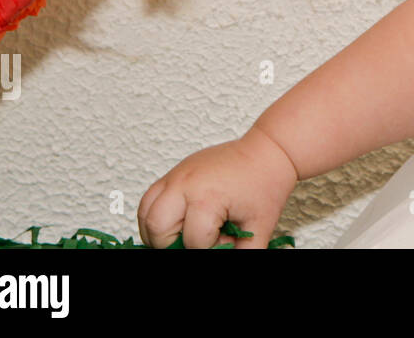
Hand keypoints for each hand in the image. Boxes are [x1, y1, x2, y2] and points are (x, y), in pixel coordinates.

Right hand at [138, 128, 298, 248]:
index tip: (223, 240)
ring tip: (184, 232)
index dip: (207, 247)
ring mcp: (177, 175)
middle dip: (171, 243)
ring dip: (158, 230)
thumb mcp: (258, 226)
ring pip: (145, 211)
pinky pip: (150, 197)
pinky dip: (156, 214)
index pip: (192, 241)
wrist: (268, 151)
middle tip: (195, 241)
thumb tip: (227, 262)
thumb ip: (241, 252)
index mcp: (208, 198)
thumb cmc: (265, 182)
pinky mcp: (175, 172)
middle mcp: (185, 184)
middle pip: (156, 227)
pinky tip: (178, 220)